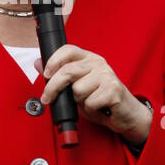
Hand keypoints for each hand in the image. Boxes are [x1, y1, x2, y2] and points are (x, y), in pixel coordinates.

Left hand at [34, 45, 152, 142]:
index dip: (54, 60)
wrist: (126, 114)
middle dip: (53, 87)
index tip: (45, 74)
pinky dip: (90, 110)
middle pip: (68, 71)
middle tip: (47, 98)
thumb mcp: (76, 86)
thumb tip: (38, 63)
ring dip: (79, 101)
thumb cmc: (101, 100)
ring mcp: (107, 75)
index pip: (69, 50)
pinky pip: (89, 102)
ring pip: (77, 90)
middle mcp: (98, 64)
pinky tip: (98, 107)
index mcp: (89, 59)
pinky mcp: (113, 90)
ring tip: (89, 101)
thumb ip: (58, 75)